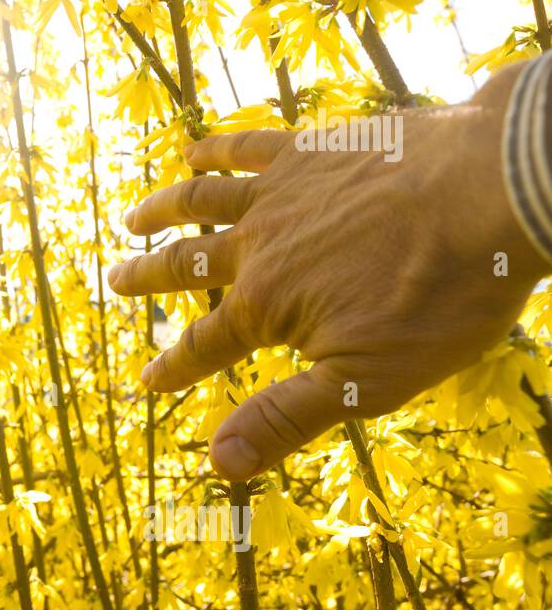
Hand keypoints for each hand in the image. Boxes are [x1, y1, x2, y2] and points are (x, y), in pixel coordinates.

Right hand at [109, 62, 548, 481]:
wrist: (494, 193)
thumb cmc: (440, 295)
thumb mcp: (367, 380)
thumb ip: (286, 417)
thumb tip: (216, 463)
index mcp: (266, 306)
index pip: (204, 344)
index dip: (173, 366)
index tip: (146, 381)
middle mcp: (258, 246)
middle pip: (186, 264)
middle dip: (148, 277)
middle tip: (115, 279)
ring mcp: (282, 191)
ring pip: (202, 201)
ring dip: (163, 211)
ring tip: (134, 217)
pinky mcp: (311, 148)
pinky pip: (246, 146)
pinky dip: (213, 150)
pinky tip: (194, 151)